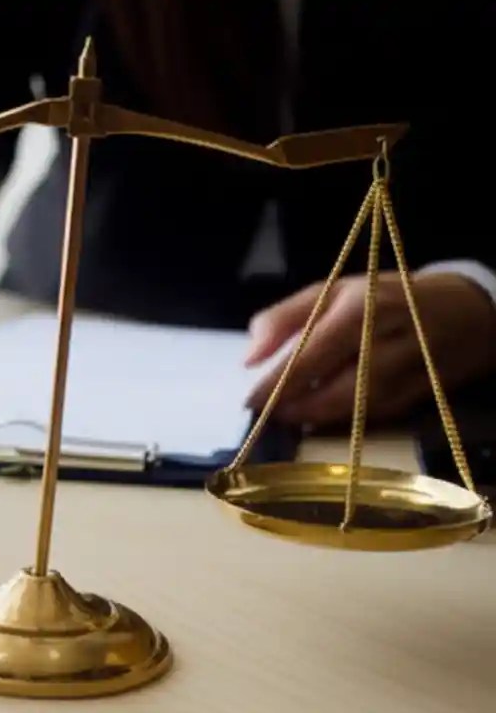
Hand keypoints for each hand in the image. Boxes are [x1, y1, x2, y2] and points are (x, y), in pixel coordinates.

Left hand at [244, 271, 495, 426]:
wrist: (462, 311)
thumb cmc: (381, 298)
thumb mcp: (331, 292)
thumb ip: (283, 319)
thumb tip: (249, 358)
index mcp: (362, 307)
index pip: (311, 354)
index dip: (277, 383)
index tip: (250, 400)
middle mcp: (389, 340)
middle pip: (334, 387)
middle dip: (295, 406)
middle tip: (267, 414)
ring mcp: (411, 371)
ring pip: (355, 408)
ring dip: (316, 417)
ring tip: (289, 415)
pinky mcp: (423, 395)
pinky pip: (374, 416)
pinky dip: (344, 420)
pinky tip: (322, 417)